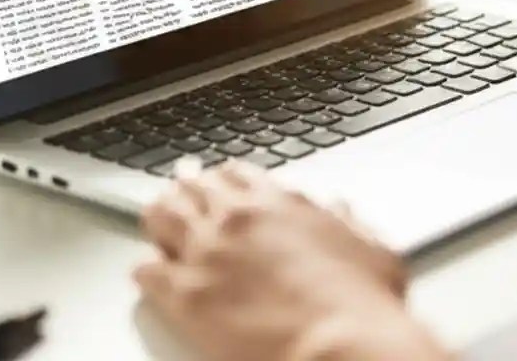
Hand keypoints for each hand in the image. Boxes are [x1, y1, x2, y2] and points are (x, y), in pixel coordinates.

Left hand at [135, 163, 447, 360]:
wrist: (338, 345)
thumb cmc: (360, 304)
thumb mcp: (370, 248)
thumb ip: (348, 222)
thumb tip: (339, 209)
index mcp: (277, 202)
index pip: (234, 174)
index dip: (223, 178)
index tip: (219, 182)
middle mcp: (234, 219)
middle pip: (190, 187)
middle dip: (184, 189)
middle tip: (179, 193)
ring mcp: (205, 254)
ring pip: (160, 217)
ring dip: (159, 218)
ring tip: (156, 223)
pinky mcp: (185, 296)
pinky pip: (146, 271)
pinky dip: (147, 270)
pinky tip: (150, 272)